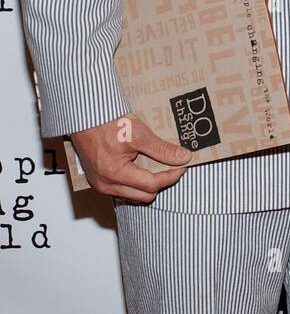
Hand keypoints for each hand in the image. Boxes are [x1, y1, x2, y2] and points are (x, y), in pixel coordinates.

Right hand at [70, 115, 192, 203]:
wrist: (84, 118)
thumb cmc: (105, 123)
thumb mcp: (138, 133)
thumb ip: (161, 149)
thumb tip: (182, 157)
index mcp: (115, 174)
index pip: (152, 185)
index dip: (171, 176)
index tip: (182, 166)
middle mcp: (106, 185)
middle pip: (144, 196)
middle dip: (160, 182)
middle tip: (172, 166)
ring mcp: (100, 185)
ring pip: (134, 196)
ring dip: (147, 185)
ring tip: (157, 167)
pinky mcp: (98, 181)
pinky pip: (123, 191)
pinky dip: (135, 183)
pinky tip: (141, 169)